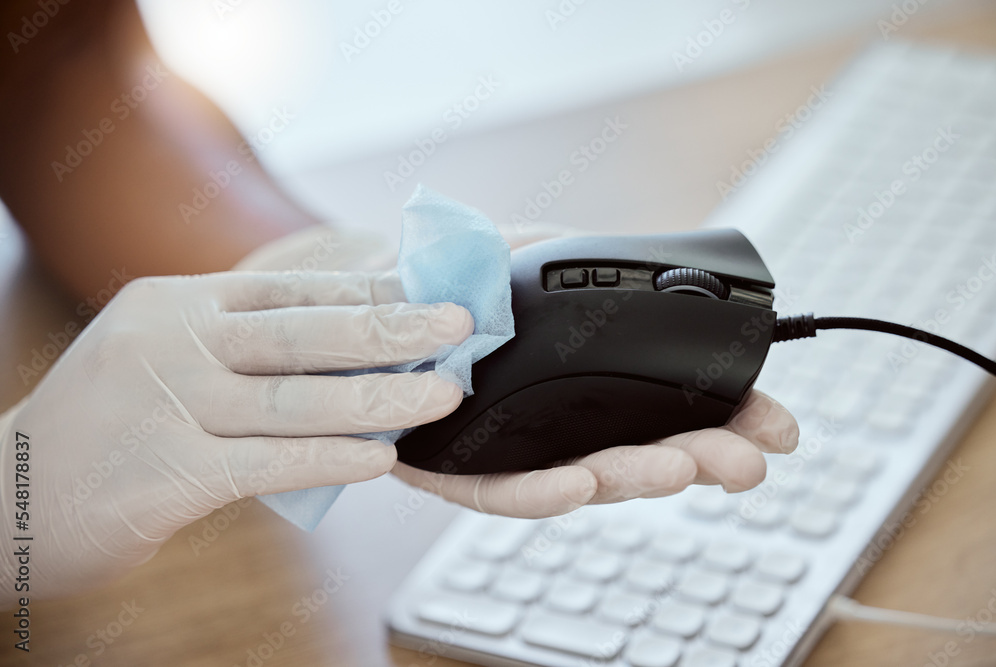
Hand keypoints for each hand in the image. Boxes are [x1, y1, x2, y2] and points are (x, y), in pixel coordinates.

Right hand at [0, 271, 471, 602]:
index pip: (291, 288)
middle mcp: (174, 340)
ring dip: (379, 396)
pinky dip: (330, 459)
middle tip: (460, 325)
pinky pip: (267, 462)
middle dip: (392, 327)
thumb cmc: (105, 424)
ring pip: (295, 397)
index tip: (431, 291)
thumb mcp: (161, 353)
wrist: (5, 492)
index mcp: (178, 302)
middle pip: (304, 331)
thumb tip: (347, 347)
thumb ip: (240, 345)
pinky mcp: (164, 472)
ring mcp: (167, 404)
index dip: (370, 289)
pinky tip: (381, 459)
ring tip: (441, 395)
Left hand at [236, 225, 798, 518]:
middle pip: (638, 454)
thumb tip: (637, 259)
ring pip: (581, 478)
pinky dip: (537, 488)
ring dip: (638, 478)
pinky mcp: (443, 466)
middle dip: (701, 458)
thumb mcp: (507, 251)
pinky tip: (578, 480)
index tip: (780, 427)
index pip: (665, 410)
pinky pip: (492, 489)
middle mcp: (549, 424)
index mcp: (578, 381)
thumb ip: (563, 258)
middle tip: (750, 458)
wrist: (338, 303)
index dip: (725, 422)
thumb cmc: (432, 279)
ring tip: (686, 467)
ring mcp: (502, 448)